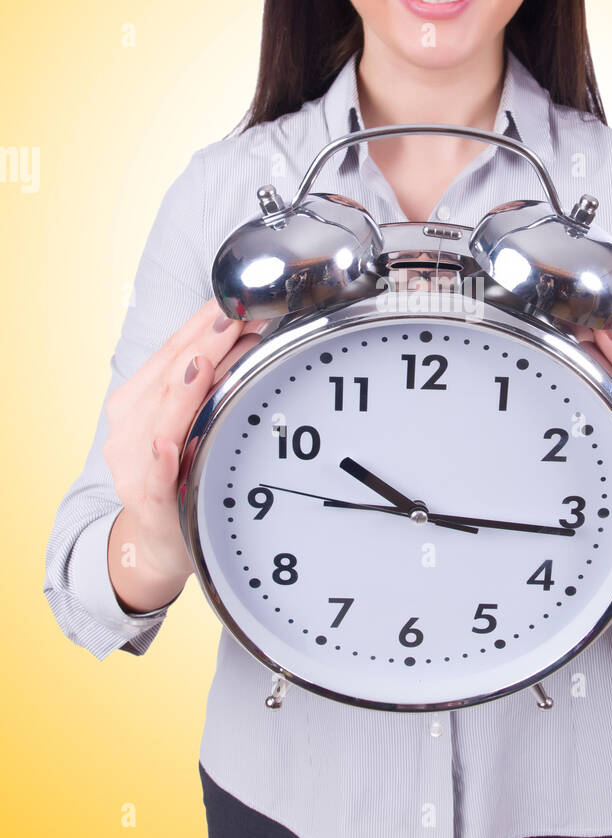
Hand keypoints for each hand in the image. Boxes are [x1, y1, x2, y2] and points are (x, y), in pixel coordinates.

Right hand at [104, 297, 267, 598]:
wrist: (159, 540)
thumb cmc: (181, 472)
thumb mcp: (196, 421)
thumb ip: (216, 382)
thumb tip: (253, 334)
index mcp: (140, 400)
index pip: (175, 349)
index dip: (204, 322)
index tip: (236, 297)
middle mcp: (131, 425)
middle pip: (169, 374)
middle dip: (205, 342)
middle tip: (237, 315)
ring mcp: (133, 462)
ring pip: (162, 416)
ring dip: (188, 387)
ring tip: (208, 358)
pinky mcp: (148, 501)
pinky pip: (154, 476)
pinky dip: (160, 457)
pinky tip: (167, 442)